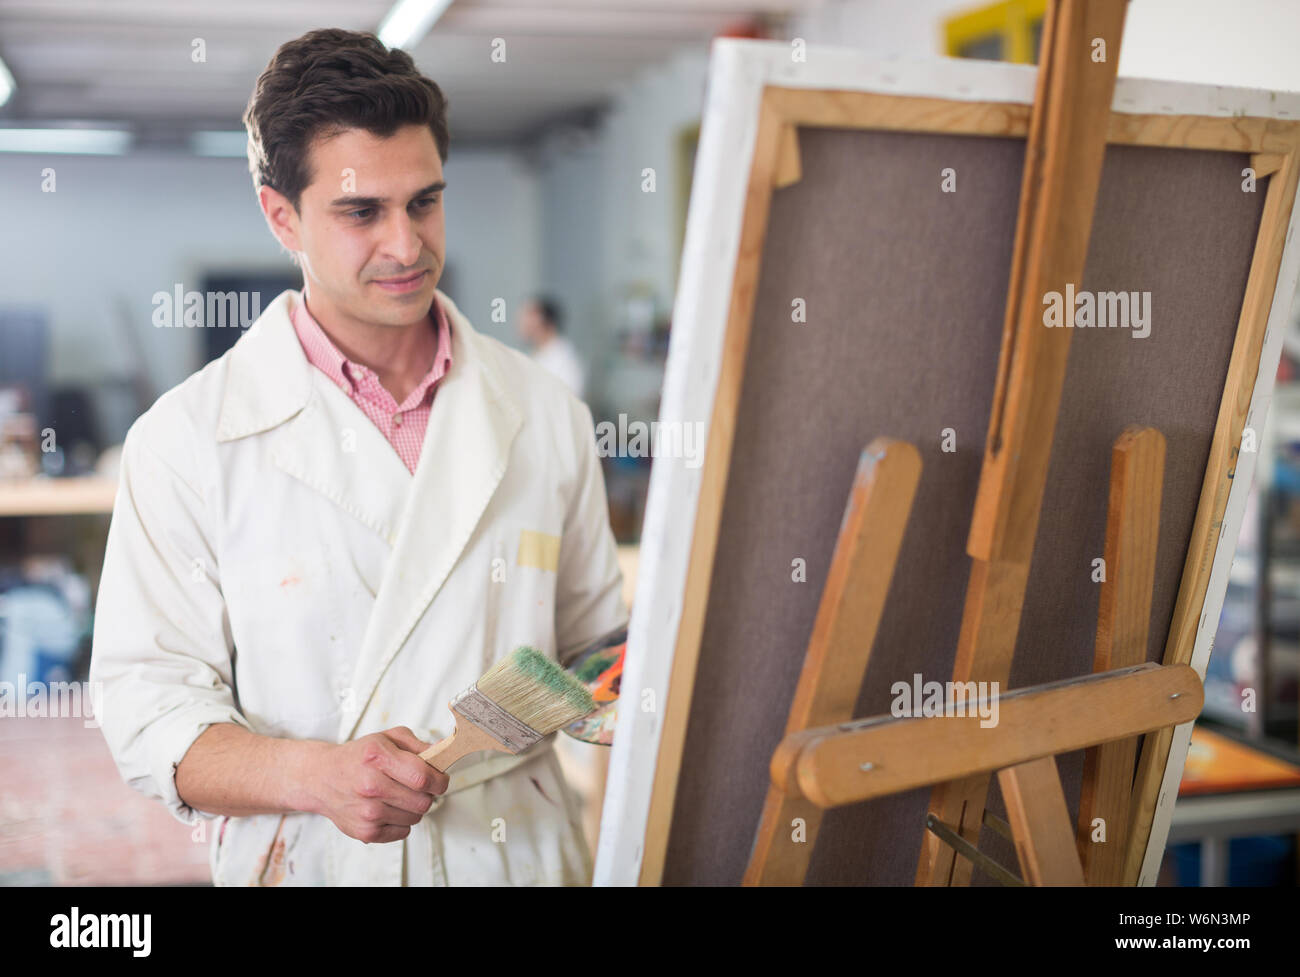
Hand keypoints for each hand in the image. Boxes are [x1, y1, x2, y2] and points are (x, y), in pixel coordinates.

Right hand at [299, 726, 449, 843]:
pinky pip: (403, 832)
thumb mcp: (387, 738)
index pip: (423, 777)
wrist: (321, 777)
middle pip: (423, 801)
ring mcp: (367, 812)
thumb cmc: (357, 757)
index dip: (440, 780)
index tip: (441, 779)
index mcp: (377, 757)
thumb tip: (441, 755)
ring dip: (414, 807)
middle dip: (428, 794)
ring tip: (399, 795)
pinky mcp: (365, 832)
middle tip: (417, 787)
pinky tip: (388, 808)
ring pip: (416, 817)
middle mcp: (371, 786)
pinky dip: (402, 821)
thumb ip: (417, 745)